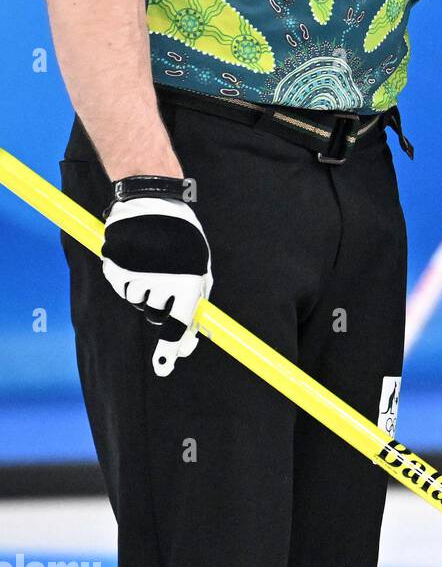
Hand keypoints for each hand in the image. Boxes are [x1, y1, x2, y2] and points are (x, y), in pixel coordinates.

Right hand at [102, 177, 212, 377]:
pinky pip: (122, 287)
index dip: (170, 351)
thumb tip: (188, 341)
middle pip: (155, 316)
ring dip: (144, 288)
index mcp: (188, 283)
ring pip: (138, 301)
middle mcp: (162, 283)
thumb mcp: (200, 264)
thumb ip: (197, 300)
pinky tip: (137, 256)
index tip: (164, 367)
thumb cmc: (183, 236)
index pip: (178, 328)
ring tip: (153, 260)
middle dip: (159, 306)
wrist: (154, 200)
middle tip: (163, 280)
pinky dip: (128, 277)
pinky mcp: (116, 270)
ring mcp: (137, 277)